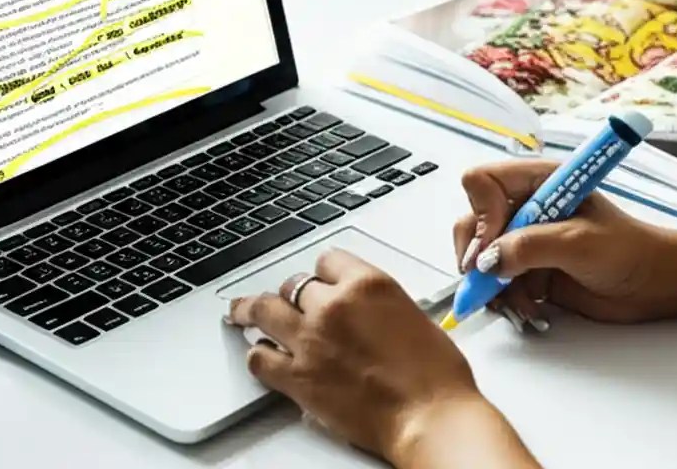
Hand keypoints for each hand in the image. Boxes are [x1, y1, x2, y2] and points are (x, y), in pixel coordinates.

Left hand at [228, 250, 488, 462]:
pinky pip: (259, 358)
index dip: (322, 273)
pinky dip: (257, 355)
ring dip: (253, 311)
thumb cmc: (435, 375)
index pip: (327, 260)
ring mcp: (311, 340)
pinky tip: (259, 354)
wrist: (429, 416)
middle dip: (290, 293)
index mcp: (367, 284)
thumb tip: (359, 312)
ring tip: (242, 311)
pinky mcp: (298, 377)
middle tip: (281, 297)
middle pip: (294, 284)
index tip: (317, 280)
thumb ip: (376, 306)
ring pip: (265, 311)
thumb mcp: (412, 315)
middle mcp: (333, 306)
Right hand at [454, 160, 676, 327]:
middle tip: (488, 279)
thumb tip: (487, 261)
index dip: (482, 212)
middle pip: (472, 221)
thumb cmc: (628, 251)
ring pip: (479, 257)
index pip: (483, 182)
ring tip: (517, 300)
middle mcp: (526, 207)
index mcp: (539, 182)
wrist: (651, 284)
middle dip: (476, 254)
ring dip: (491, 284)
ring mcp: (524, 239)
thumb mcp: (578, 242)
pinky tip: (528, 307)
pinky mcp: (526, 269)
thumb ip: (529, 247)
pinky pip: (495, 282)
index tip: (495, 243)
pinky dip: (503, 298)